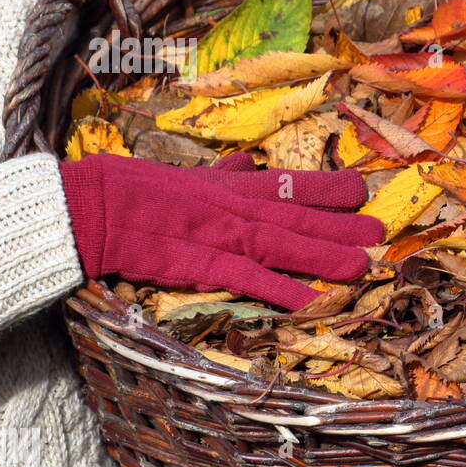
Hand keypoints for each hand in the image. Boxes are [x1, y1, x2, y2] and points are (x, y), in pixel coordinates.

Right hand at [59, 153, 383, 310]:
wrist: (85, 208)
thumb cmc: (128, 191)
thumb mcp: (181, 176)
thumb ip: (220, 174)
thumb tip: (247, 162)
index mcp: (226, 187)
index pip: (284, 185)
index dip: (325, 189)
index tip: (360, 190)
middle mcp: (231, 207)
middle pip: (295, 216)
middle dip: (339, 224)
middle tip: (380, 229)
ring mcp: (217, 235)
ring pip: (282, 245)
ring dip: (324, 255)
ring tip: (363, 265)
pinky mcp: (198, 264)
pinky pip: (248, 280)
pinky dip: (282, 292)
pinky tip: (312, 304)